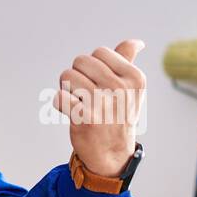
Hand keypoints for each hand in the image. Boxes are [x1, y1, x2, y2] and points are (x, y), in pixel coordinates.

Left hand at [54, 39, 146, 176]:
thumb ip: (128, 62)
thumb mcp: (131, 89)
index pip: (100, 52)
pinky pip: (59, 97)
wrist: (112, 154)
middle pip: (80, 61)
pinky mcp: (85, 118)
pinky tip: (72, 113)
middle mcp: (120, 87)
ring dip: (67, 89)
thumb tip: (137, 42)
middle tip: (84, 94)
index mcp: (134, 77)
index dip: (91, 66)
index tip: (98, 83)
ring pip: (67, 76)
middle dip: (77, 75)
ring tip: (78, 102)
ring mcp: (102, 102)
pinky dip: (60, 104)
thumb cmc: (118, 115)